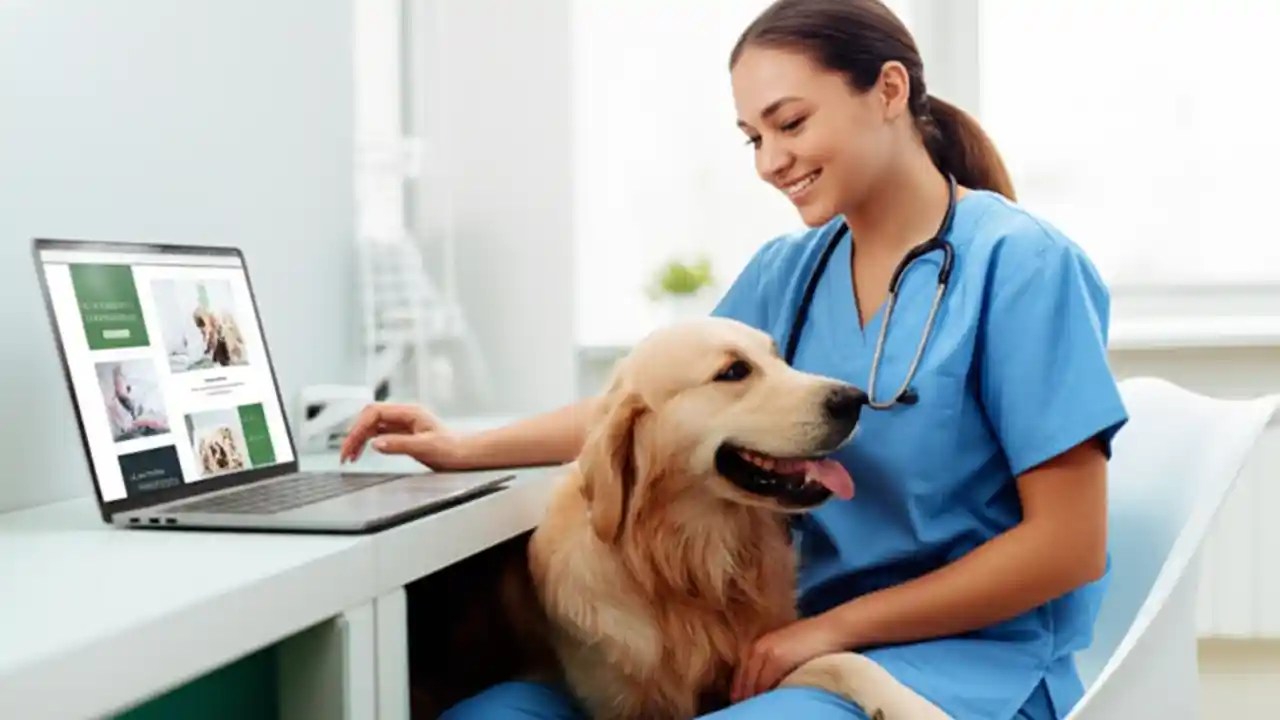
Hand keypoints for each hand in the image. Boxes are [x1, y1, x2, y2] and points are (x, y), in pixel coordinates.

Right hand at [338, 403, 471, 469]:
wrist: (465, 455)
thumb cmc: (452, 449)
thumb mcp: (426, 448)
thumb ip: (400, 444)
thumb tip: (375, 443)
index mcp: (409, 412)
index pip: (374, 412)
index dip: (358, 427)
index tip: (350, 445)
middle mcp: (405, 415)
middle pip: (369, 417)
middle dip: (354, 433)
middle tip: (345, 454)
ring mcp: (403, 424)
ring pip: (372, 426)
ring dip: (358, 439)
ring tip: (348, 457)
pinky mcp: (403, 434)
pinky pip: (379, 434)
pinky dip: (367, 442)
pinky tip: (361, 453)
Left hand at [731, 614, 847, 702]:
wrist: (833, 628)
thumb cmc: (814, 640)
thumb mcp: (786, 648)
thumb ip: (772, 661)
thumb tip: (765, 684)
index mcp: (757, 644)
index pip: (741, 674)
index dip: (740, 690)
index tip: (740, 703)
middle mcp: (757, 647)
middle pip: (743, 680)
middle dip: (743, 696)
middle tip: (744, 711)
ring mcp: (766, 652)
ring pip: (752, 684)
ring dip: (752, 699)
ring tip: (755, 711)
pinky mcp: (777, 659)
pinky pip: (764, 684)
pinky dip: (763, 696)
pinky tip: (767, 705)